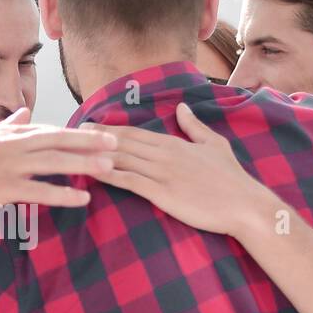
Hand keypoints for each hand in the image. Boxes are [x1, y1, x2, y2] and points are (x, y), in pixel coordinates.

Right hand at [0, 107, 116, 226]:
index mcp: (7, 135)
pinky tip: (82, 198)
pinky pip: (38, 191)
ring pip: (52, 163)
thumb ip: (7, 126)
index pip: (49, 131)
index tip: (101, 134)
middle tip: (116, 144)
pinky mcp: (1, 189)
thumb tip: (26, 111)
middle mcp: (9, 146)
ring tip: (108, 168)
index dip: (76, 134)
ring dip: (83, 165)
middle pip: (57, 142)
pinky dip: (62, 194)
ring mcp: (6, 167)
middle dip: (88, 143)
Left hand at [82, 101, 278, 236]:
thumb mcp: (214, 145)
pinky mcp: (161, 193)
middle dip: (93, 139)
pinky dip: (109, 176)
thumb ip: (194, 127)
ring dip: (95, 155)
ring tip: (72, 152)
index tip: (87, 126)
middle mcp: (164, 154)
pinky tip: (91, 173)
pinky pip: (129, 181)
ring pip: (121, 159)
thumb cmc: (232, 178)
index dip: (108, 129)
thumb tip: (182, 107)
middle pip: (121, 143)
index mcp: (174, 142)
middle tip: (68, 135)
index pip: (133, 133)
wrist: (244, 204)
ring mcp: (161, 173)